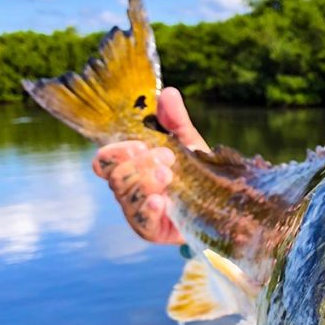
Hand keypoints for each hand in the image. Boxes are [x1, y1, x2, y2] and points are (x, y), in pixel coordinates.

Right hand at [92, 87, 207, 243]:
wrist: (221, 202)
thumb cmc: (196, 170)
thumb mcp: (187, 142)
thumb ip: (175, 119)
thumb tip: (168, 93)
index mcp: (130, 166)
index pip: (103, 161)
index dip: (116, 152)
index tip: (140, 144)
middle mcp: (128, 189)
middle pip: (114, 177)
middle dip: (139, 164)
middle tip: (167, 157)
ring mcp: (137, 212)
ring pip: (125, 196)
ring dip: (147, 182)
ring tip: (171, 175)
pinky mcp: (152, 231)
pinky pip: (141, 222)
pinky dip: (149, 209)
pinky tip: (163, 202)